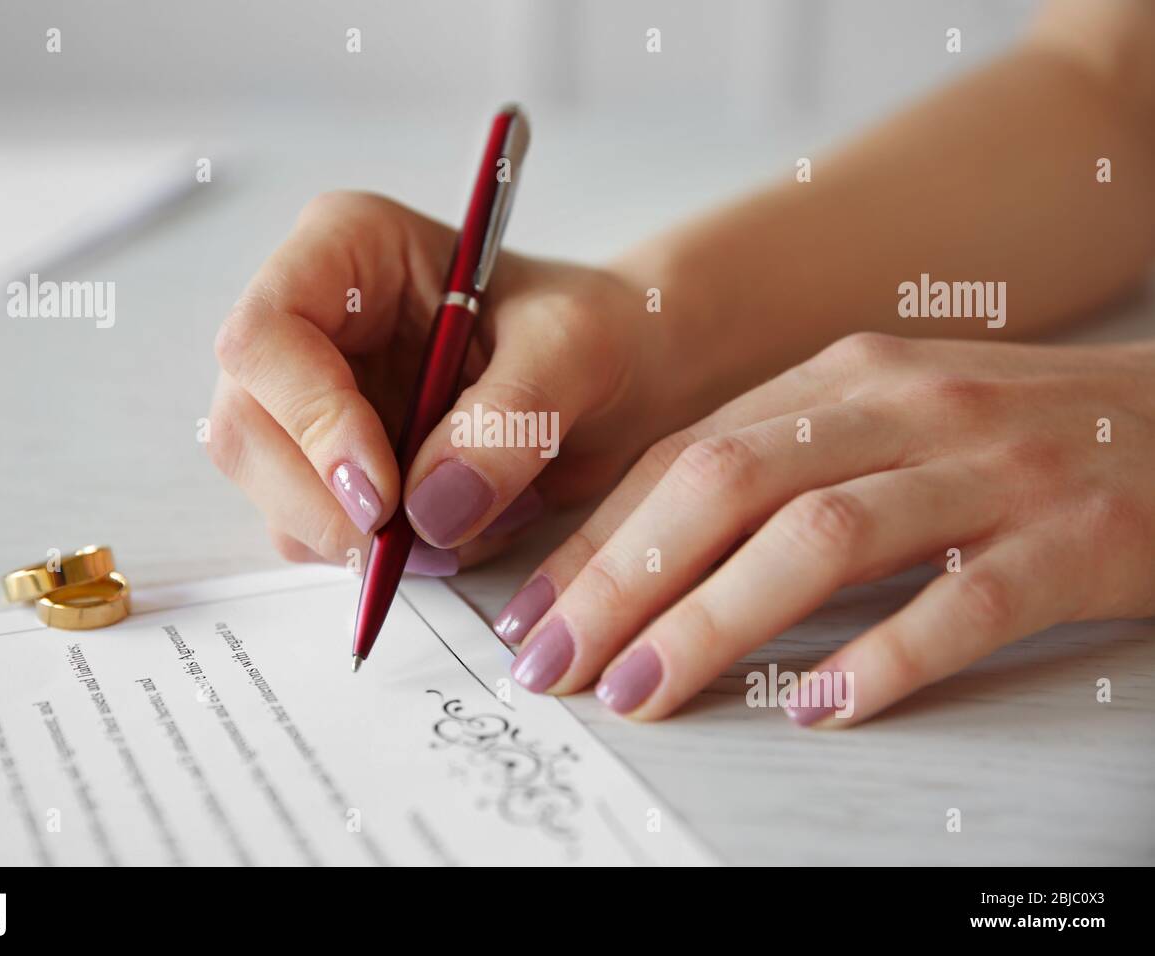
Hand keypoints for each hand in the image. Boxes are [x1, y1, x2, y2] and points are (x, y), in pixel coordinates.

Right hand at [208, 192, 707, 573]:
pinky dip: (384, 558)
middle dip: (325, 503)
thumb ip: (510, 417)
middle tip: (412, 546)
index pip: (265, 335)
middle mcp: (311, 323)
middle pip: (247, 427)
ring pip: (272, 493)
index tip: (381, 496)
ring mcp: (311, 401)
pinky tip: (459, 527)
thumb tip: (430, 509)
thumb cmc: (596, 332)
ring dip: (363, 539)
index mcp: (348, 250)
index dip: (308, 419)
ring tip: (474, 519)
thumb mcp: (576, 351)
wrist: (622, 380)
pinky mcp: (332, 467)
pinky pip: (318, 534)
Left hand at [496, 333, 1154, 724]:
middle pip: (728, 485)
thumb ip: (780, 462)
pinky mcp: (1075, 538)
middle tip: (559, 664)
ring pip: (819, 538)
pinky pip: (961, 604)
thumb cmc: (1017, 432)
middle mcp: (905, 407)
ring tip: (645, 692)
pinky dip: (880, 658)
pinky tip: (816, 707)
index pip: (684, 455)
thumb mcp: (884, 418)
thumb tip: (648, 546)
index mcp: (843, 378)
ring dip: (713, 621)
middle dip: (624, 582)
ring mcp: (990, 469)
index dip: (596, 537)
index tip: (532, 612)